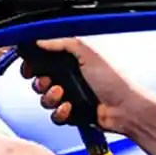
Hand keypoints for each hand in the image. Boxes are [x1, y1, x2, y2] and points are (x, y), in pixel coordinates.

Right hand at [21, 37, 153, 134]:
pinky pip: (54, 115)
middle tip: (47, 81)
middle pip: (39, 80)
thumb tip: (40, 39)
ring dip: (50, 97)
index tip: (30, 67)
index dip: (33, 63)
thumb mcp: (88, 51)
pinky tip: (70, 108)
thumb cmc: (115, 79)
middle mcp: (69, 77)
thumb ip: (63, 42)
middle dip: (40, 82)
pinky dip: (60, 112)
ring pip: (44, 99)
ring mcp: (70, 96)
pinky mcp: (71, 113)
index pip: (44, 59)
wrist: (126, 109)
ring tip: (63, 94)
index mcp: (72, 59)